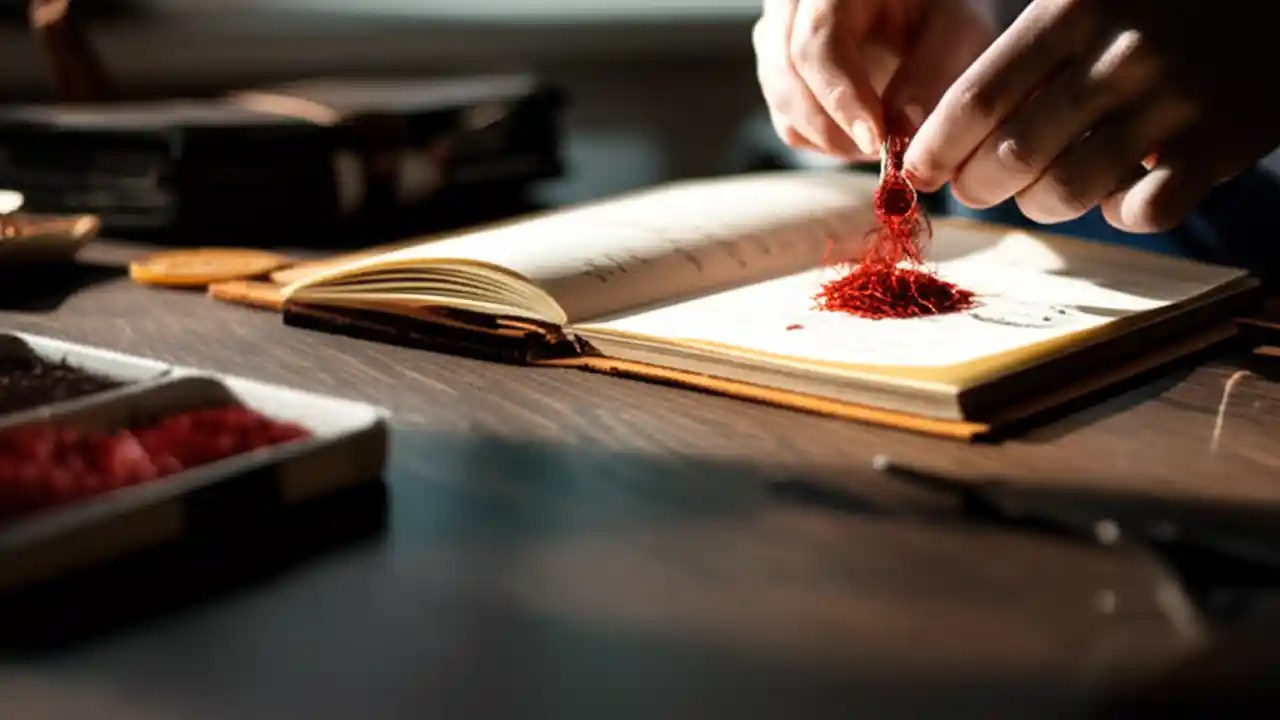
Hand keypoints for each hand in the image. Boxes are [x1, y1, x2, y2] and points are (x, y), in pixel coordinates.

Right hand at [752, 0, 994, 160]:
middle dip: (832, 126)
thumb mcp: (953, 30)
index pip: (816, 43)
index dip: (841, 97)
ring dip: (830, 137)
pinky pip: (789, 123)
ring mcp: (778, 41)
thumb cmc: (937, 12)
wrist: (919, 12)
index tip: (876, 140)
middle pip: (786, 75)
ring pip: (783, 104)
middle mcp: (792, 9)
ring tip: (881, 141)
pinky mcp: (780, 77)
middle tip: (882, 150)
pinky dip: (824, 141)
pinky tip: (863, 135)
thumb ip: (931, 74)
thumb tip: (901, 131)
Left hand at [906, 0, 1279, 232]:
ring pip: (1064, 193)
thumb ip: (1023, 52)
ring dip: (1037, 206)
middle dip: (976, 185)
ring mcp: (1175, 101)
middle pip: (1009, 156)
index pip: (975, 99)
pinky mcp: (1221, 143)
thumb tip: (943, 131)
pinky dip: (1117, 214)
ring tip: (1040, 191)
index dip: (935, 148)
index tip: (916, 172)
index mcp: (1073, 9)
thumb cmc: (1158, 2)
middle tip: (976, 186)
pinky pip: (1142, 212)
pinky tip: (1115, 192)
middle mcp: (1121, 55)